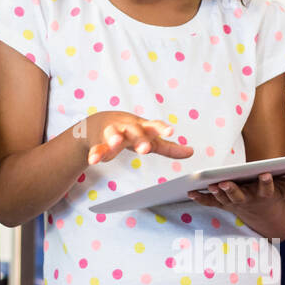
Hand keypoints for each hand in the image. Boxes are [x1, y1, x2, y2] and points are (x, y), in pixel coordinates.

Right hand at [80, 111, 194, 164]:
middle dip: (139, 139)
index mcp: (143, 127)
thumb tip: (191, 152)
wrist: (101, 123)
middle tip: (145, 148)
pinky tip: (93, 160)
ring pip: (112, 134)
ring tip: (114, 144)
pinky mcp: (99, 142)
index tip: (170, 131)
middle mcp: (128, 128)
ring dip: (113, 138)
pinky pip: (97, 148)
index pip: (154, 126)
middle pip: (134, 131)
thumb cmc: (131, 132)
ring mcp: (112, 133)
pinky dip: (95, 153)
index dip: (162, 128)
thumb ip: (168, 147)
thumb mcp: (149, 138)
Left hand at [187, 167, 284, 208]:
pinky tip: (190, 192)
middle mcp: (248, 200)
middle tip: (224, 182)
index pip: (267, 189)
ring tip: (208, 185)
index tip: (265, 174)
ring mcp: (234, 203)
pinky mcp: (224, 204)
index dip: (266, 182)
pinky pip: (211, 203)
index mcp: (264, 195)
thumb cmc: (275, 195)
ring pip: (224, 199)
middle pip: (239, 196)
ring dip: (216, 193)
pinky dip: (200, 199)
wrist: (263, 214)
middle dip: (232, 190)